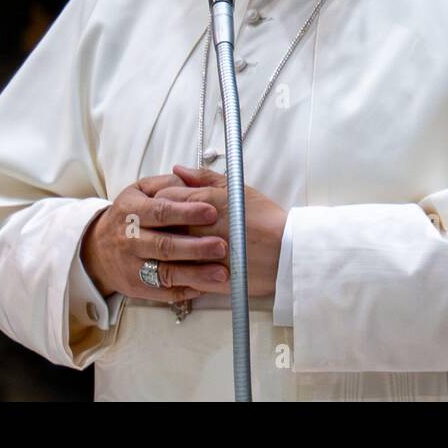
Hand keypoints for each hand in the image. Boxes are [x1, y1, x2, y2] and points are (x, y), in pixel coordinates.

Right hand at [80, 173, 228, 303]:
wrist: (97, 250)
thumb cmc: (129, 215)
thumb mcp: (140, 191)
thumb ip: (167, 184)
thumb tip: (190, 176)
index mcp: (130, 211)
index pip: (159, 212)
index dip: (186, 212)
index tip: (212, 211)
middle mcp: (128, 240)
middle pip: (163, 245)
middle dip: (195, 247)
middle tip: (222, 245)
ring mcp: (131, 267)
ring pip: (165, 273)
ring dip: (195, 274)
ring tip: (221, 273)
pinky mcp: (136, 288)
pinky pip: (163, 292)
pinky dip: (186, 290)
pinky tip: (206, 286)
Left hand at [151, 165, 289, 298]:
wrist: (286, 253)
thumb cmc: (265, 219)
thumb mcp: (237, 190)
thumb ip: (204, 178)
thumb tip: (178, 170)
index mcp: (205, 202)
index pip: (164, 197)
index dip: (163, 200)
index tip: (170, 204)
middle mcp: (198, 227)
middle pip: (160, 223)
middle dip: (162, 223)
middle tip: (174, 225)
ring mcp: (199, 254)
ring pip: (166, 250)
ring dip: (169, 247)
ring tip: (180, 245)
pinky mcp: (204, 277)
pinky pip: (179, 272)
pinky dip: (180, 267)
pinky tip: (188, 264)